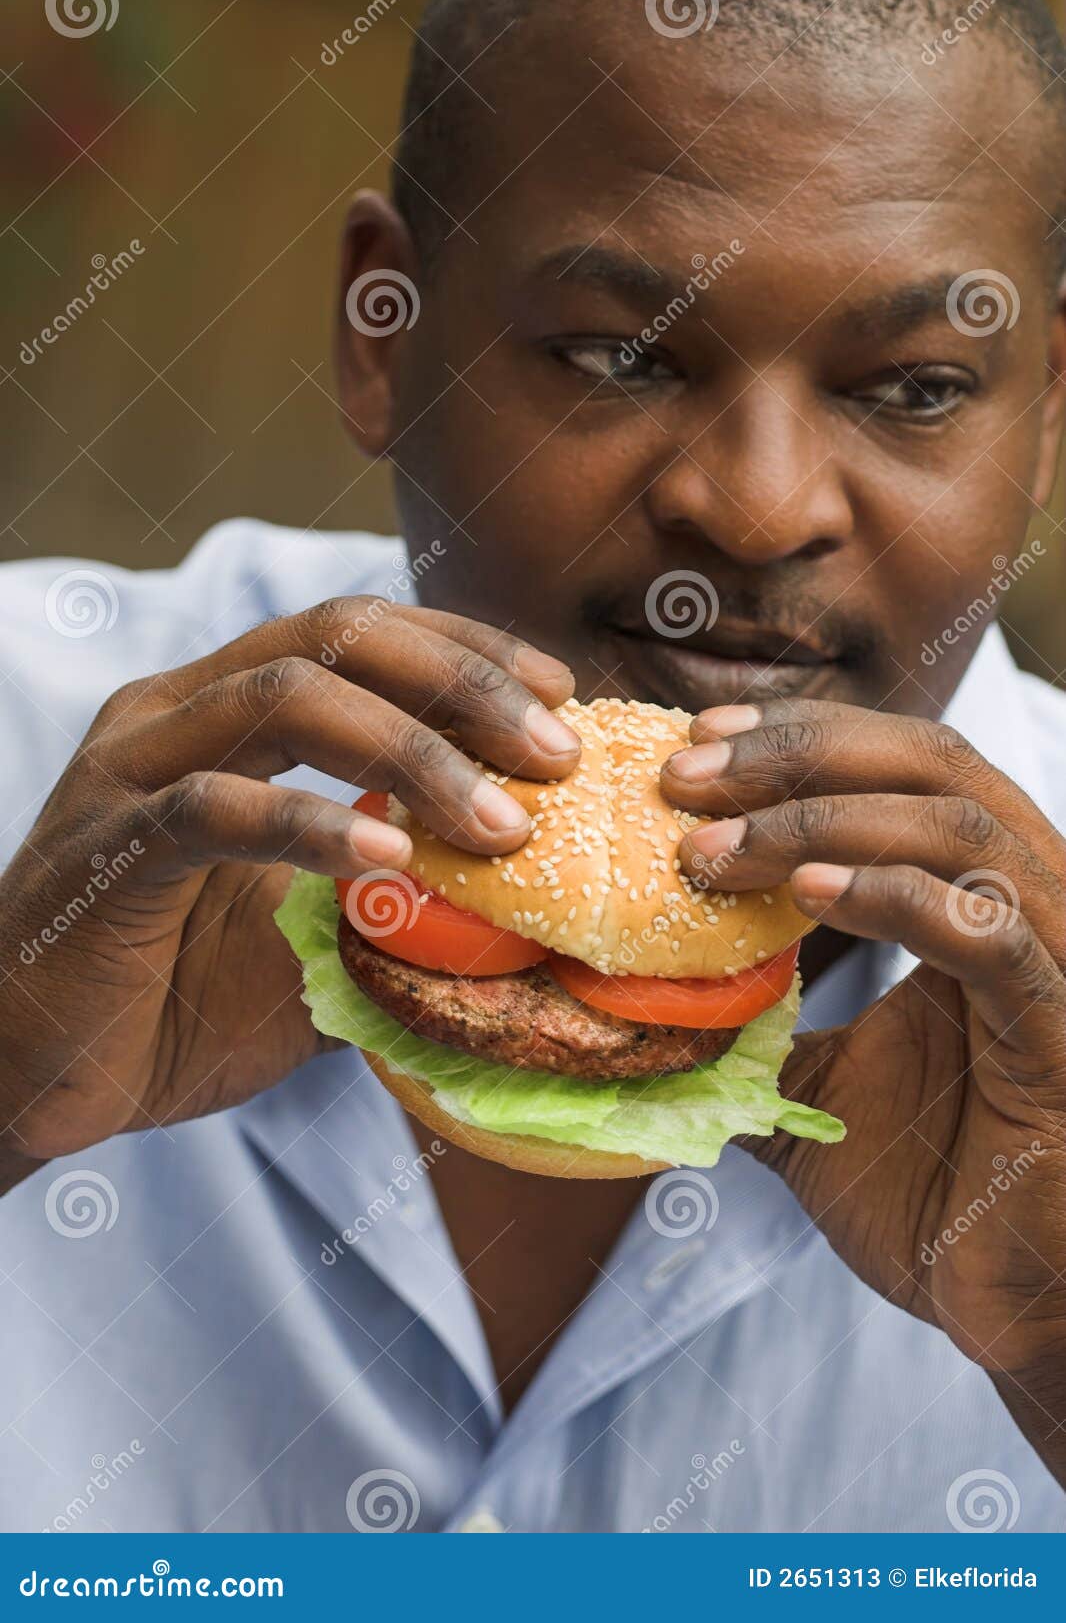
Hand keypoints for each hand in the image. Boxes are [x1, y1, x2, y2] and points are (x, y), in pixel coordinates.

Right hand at [0, 601, 578, 1168]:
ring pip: (283, 700)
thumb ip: (398, 907)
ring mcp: (130, 771)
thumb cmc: (177, 1002)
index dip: (467, 648)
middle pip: (336, 637)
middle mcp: (173, 711)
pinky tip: (389, 865)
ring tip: (500, 824)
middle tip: (556, 753)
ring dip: (411, 753)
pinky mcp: (103, 849)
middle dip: (463, 683)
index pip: (361, 632)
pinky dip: (310, 826)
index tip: (562, 696)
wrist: (36, 1080)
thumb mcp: (314, 938)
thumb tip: (528, 918)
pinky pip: (212, 809)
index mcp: (221, 708)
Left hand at [661, 700, 1065, 1432]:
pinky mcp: (1063, 1026)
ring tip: (713, 849)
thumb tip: (647, 1016)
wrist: (1014, 1305)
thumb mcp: (820, 1095)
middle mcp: (1030, 903)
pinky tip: (807, 897)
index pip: (898, 766)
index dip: (799, 738)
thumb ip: (758, 1038)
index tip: (695, 745)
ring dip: (821, 821)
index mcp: (979, 899)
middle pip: (930, 761)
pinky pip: (991, 934)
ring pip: (957, 828)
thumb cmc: (936, 1193)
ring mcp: (1059, 957)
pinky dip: (896, 898)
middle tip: (685, 777)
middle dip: (798, 753)